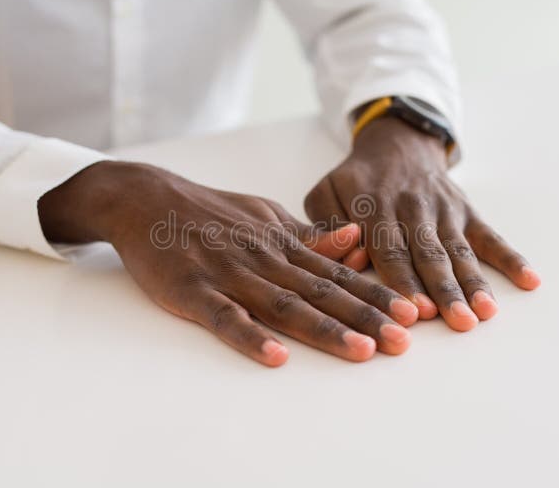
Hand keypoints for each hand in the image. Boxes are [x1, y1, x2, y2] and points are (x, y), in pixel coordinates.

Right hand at [38, 161, 418, 365]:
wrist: (148, 199)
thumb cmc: (211, 213)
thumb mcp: (266, 217)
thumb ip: (308, 236)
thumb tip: (355, 241)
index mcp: (282, 245)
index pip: (337, 274)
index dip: (374, 295)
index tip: (410, 314)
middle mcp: (264, 259)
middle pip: (320, 292)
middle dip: (364, 317)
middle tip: (402, 342)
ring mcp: (228, 275)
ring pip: (282, 305)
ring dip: (323, 328)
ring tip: (360, 350)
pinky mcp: (192, 291)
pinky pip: (224, 317)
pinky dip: (249, 336)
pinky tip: (274, 357)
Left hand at [304, 117, 540, 331]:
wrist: (396, 144)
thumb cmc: (355, 181)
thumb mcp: (325, 193)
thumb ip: (326, 225)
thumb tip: (349, 254)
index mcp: (374, 205)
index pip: (390, 247)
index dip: (404, 279)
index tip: (416, 309)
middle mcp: (413, 208)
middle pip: (429, 253)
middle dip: (443, 288)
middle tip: (456, 319)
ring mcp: (444, 210)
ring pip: (460, 249)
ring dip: (474, 281)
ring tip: (486, 312)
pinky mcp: (466, 211)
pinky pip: (490, 236)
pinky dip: (511, 257)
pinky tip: (530, 281)